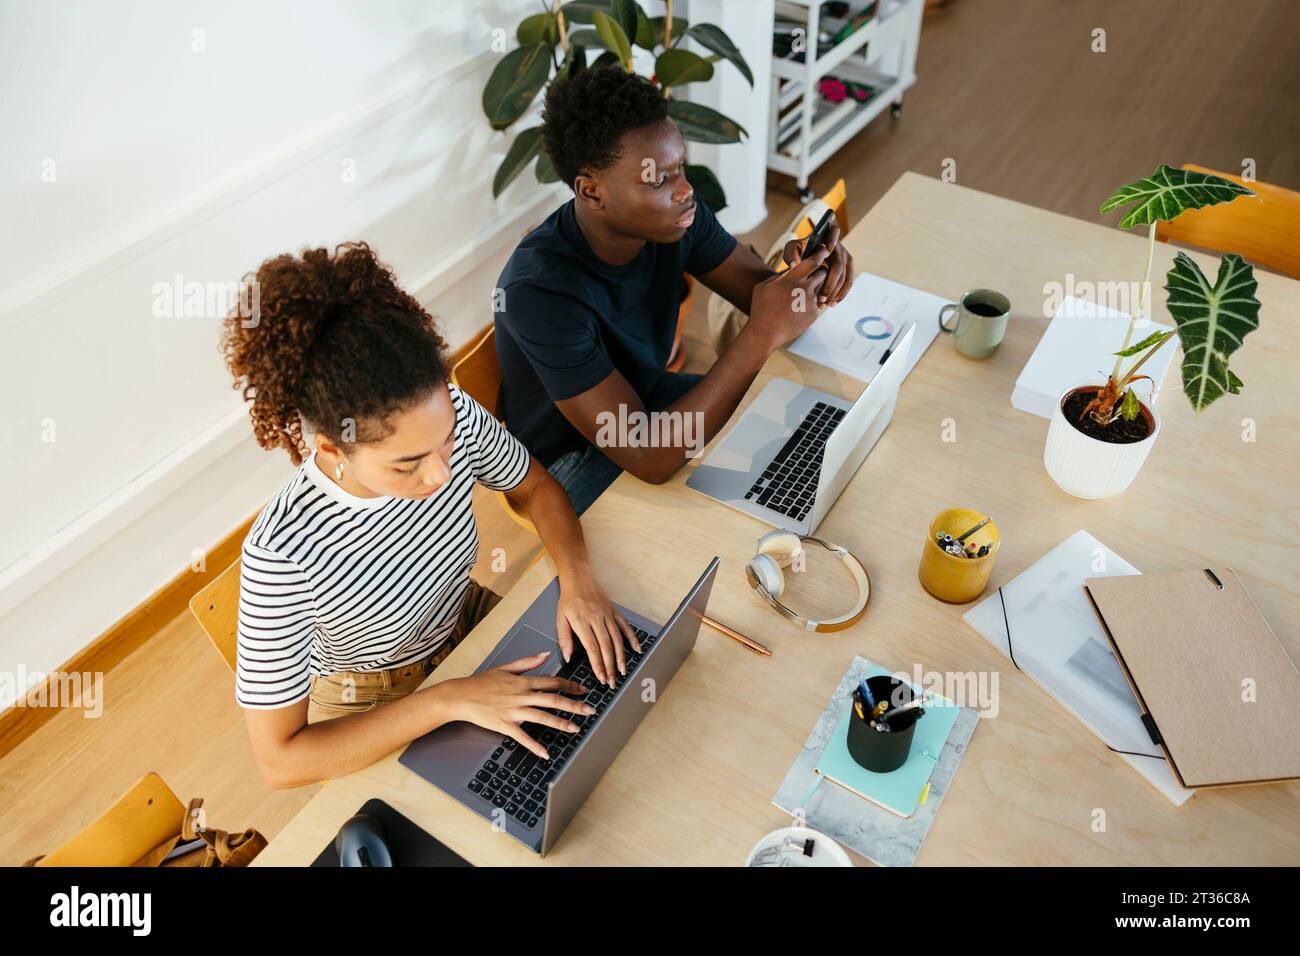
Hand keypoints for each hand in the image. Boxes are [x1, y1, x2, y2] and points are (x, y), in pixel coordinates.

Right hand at [438, 652, 594, 758]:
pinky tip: (546, 753)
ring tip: (576, 729)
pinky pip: (523, 737)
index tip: (583, 690)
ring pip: (543, 717)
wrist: (461, 696)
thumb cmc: (481, 682)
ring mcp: (514, 711)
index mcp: (523, 682)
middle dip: (574, 705)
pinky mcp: (505, 725)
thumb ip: (527, 662)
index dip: (571, 685)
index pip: (552, 682)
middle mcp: (522, 696)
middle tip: (590, 710)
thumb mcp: (505, 667)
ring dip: (561, 723)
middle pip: (553, 700)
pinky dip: (535, 746)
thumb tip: (545, 654)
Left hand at [555, 574, 639, 688]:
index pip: (593, 649)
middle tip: (612, 681)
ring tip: (623, 671)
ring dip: (621, 657)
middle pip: (607, 647)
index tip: (601, 678)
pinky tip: (636, 649)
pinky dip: (632, 638)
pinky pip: (625, 626)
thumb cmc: (568, 599)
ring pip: (617, 639)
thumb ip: (564, 639)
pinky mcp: (614, 611)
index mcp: (582, 622)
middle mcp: (597, 619)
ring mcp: (607, 615)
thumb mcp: (560, 618)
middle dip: (610, 666)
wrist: (578, 577)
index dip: (598, 665)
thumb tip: (568, 657)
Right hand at [747, 246, 830, 350]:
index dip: (820, 253)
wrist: (765, 333)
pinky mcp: (814, 314)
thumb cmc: (761, 308)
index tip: (823, 249)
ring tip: (801, 296)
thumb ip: (780, 275)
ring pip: (822, 289)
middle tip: (813, 275)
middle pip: (823, 273)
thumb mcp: (764, 286)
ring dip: (815, 289)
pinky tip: (798, 310)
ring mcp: (811, 302)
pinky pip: (817, 304)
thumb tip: (792, 268)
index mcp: (791, 278)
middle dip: (820, 272)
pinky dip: (810, 304)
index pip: (813, 261)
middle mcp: (804, 288)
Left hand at [781, 219, 853, 308]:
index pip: (833, 233)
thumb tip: (793, 265)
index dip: (832, 241)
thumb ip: (790, 255)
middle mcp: (840, 247)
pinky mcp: (848, 269)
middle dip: (830, 284)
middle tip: (820, 298)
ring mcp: (846, 258)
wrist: (806, 258)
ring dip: (835, 293)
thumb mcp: (791, 249)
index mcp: (827, 237)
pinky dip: (840, 295)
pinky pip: (848, 284)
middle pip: (838, 266)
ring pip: (845, 278)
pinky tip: (831, 304)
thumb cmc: (798, 252)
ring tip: (823, 304)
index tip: (826, 251)